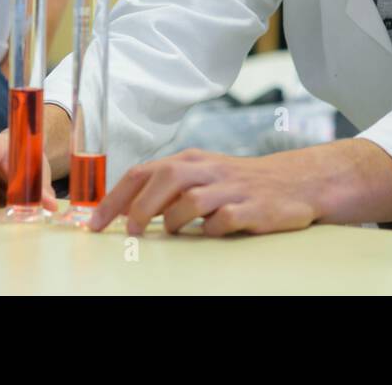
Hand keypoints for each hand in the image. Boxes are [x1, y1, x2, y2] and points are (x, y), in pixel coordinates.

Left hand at [89, 148, 327, 236]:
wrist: (296, 181)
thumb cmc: (240, 182)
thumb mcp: (203, 176)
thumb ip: (168, 188)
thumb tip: (125, 210)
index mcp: (191, 160)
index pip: (142, 172)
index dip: (115, 199)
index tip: (95, 224)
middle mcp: (208, 169)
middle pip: (163, 179)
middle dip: (138, 208)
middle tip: (128, 232)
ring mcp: (230, 188)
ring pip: (189, 200)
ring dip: (173, 220)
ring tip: (173, 231)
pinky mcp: (251, 208)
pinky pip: (221, 221)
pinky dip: (209, 230)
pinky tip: (211, 231)